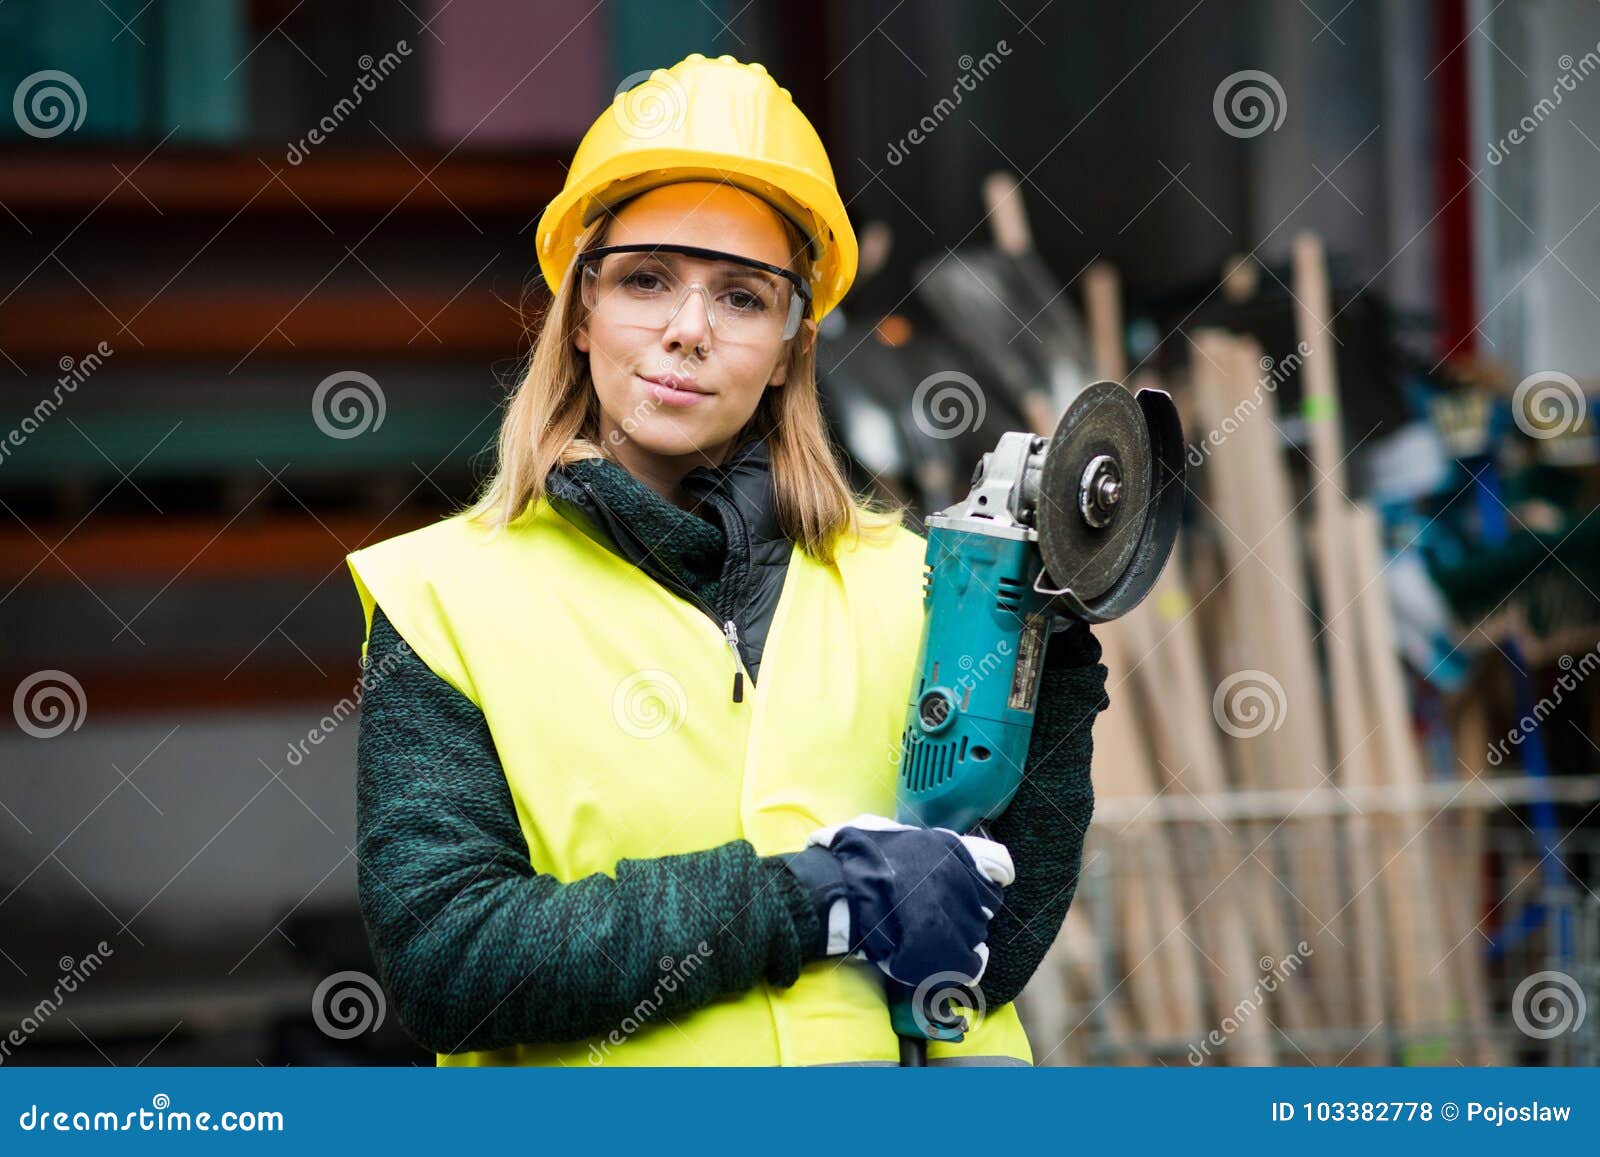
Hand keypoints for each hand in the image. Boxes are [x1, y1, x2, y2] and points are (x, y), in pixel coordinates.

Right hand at [781, 813, 1012, 988]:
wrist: (838, 890)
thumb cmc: (857, 856)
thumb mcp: (890, 829)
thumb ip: (917, 840)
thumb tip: (924, 848)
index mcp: (952, 849)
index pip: (1000, 867)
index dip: (990, 880)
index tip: (981, 889)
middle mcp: (962, 880)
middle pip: (988, 905)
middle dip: (970, 911)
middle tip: (944, 917)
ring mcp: (957, 916)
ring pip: (977, 934)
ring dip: (962, 938)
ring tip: (936, 941)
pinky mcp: (947, 950)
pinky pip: (970, 964)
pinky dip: (962, 966)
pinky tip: (947, 964)